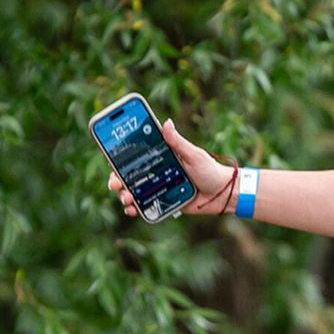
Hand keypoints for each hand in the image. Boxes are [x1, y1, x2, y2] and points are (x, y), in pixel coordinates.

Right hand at [106, 120, 234, 216]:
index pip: (135, 154)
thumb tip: (166, 123)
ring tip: (126, 198)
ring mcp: (159, 188)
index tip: (109, 156)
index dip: (119, 156)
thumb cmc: (210, 170)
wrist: (224, 194)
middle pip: (129, 175)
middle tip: (114, 183)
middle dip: (117, 179)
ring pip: (135, 191)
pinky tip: (132, 210)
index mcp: (160, 156)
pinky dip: (137, 208)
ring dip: (125, 195)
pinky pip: (147, 206)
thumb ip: (178, 142)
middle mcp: (156, 171)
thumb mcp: (194, 155)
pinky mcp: (165, 203)